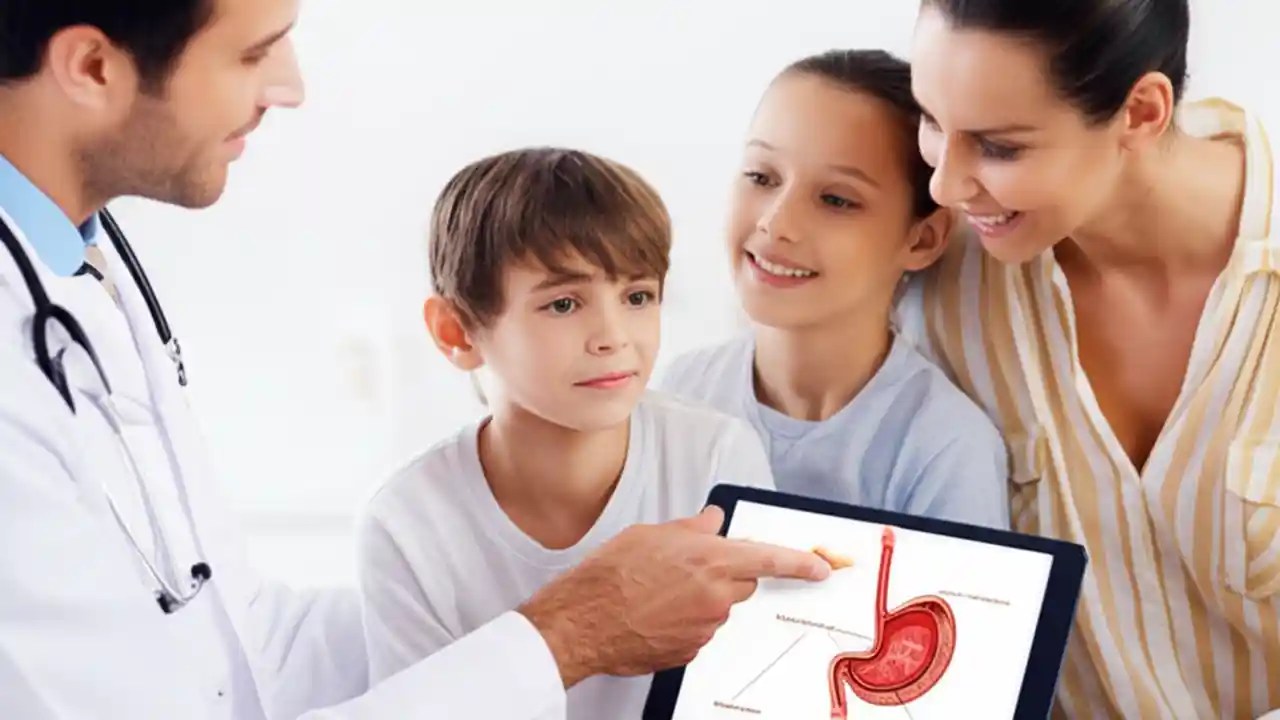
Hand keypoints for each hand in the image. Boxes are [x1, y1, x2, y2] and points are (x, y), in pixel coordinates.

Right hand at [517, 505, 830, 687]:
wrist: (583, 622)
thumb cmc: (610, 576)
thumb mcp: (650, 534)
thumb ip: (691, 529)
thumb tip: (711, 521)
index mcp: (709, 560)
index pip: (769, 559)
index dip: (800, 563)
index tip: (821, 567)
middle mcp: (714, 596)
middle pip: (742, 584)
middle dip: (725, 575)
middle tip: (689, 569)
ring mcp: (704, 627)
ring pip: (718, 608)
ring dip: (700, 599)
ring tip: (658, 593)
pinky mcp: (690, 650)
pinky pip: (700, 631)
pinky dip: (685, 622)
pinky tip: (655, 614)